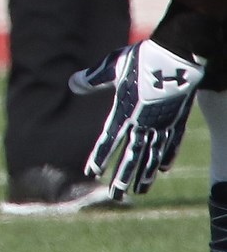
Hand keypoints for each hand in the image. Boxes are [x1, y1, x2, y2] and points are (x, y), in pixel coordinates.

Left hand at [76, 39, 207, 198]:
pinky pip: (172, 142)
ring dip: (146, 173)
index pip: (110, 139)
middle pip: (132, 154)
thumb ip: (93, 79)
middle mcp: (145, 121)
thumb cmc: (142, 59)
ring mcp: (164, 122)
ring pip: (154, 154)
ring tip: (141, 190)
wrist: (178, 54)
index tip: (92, 173)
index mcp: (125, 110)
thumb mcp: (113, 66)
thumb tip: (72, 83)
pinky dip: (168, 156)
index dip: (100, 156)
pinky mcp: (178, 118)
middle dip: (123, 176)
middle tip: (116, 196)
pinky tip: (164, 169)